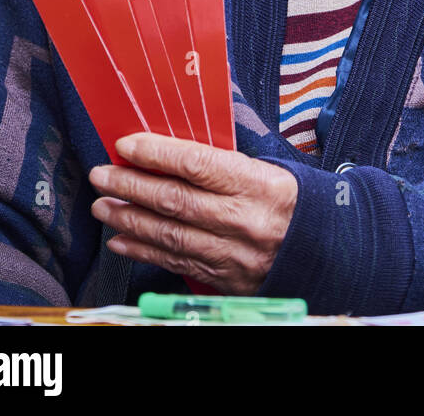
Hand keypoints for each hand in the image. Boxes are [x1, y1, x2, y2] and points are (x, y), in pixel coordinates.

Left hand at [89, 134, 297, 293]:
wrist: (321, 250)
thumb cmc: (288, 200)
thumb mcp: (266, 169)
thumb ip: (222, 162)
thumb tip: (170, 149)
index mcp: (256, 184)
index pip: (196, 164)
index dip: (157, 153)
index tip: (126, 144)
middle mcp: (242, 220)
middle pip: (175, 201)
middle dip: (131, 186)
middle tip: (102, 175)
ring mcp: (231, 254)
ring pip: (169, 234)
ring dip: (129, 219)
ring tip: (102, 206)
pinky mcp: (223, 279)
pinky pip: (175, 262)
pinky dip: (143, 251)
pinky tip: (121, 240)